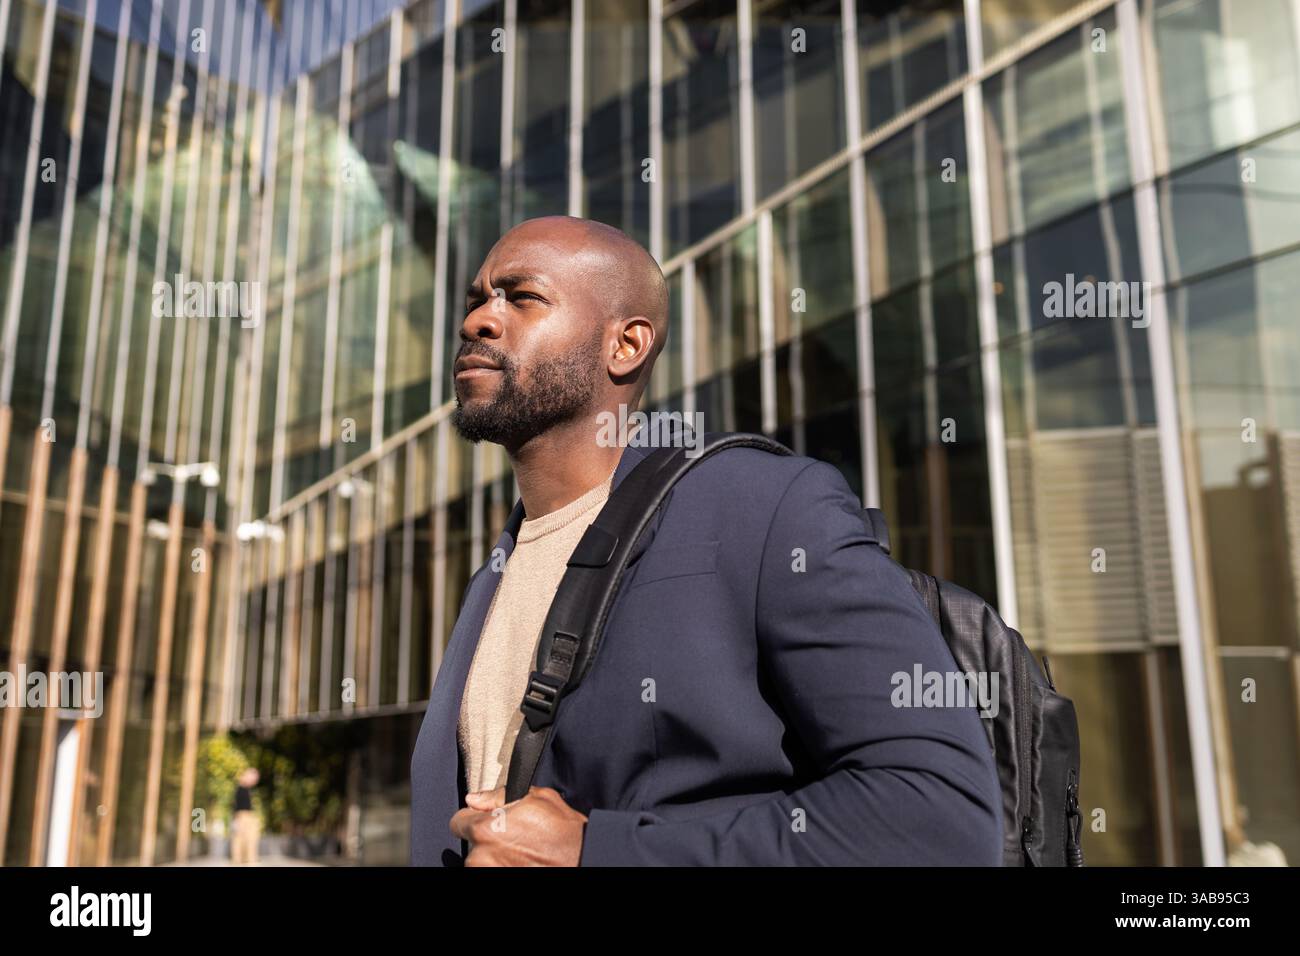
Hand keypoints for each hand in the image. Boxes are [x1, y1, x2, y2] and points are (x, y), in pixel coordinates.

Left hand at [449, 785, 587, 866]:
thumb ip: (498, 795)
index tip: (486, 820)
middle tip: (513, 836)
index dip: (474, 817)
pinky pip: (490, 872)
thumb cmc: (564, 832)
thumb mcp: (536, 798)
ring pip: (480, 861)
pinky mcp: (496, 883)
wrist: (582, 859)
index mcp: (485, 829)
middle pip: (471, 843)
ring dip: (494, 856)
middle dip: (487, 838)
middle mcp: (480, 856)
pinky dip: (502, 867)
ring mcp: (488, 874)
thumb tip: (475, 798)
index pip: (458, 821)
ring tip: (520, 851)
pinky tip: (521, 862)